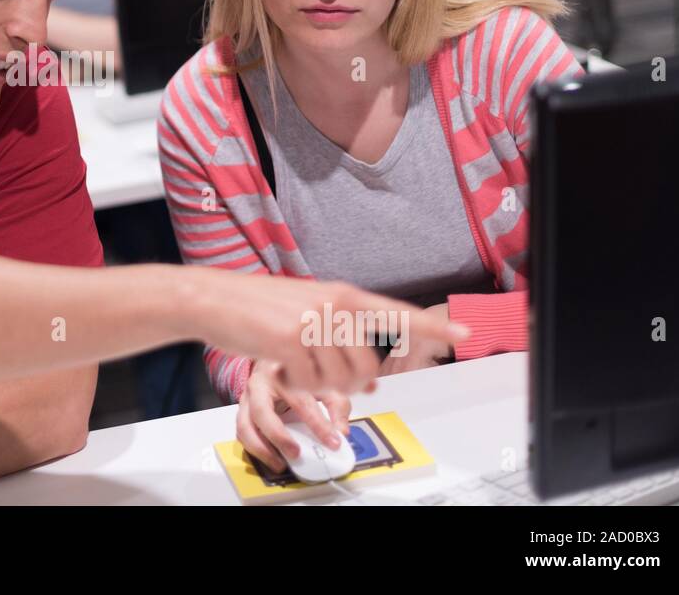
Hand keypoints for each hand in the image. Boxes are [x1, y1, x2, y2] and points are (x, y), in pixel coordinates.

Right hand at [185, 272, 467, 394]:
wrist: (214, 299)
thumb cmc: (259, 308)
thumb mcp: (308, 312)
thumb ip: (343, 338)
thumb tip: (373, 379)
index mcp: (343, 295)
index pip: (397, 313)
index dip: (432, 326)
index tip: (464, 333)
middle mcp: (333, 305)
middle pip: (368, 362)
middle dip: (348, 379)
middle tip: (320, 371)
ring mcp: (313, 321)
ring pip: (341, 376)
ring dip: (320, 383)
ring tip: (296, 363)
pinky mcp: (290, 340)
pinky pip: (310, 382)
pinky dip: (296, 384)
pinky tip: (280, 364)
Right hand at [236, 359, 350, 474]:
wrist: (271, 363)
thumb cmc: (296, 375)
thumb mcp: (320, 383)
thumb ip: (336, 405)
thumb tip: (341, 432)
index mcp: (282, 374)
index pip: (301, 402)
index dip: (319, 425)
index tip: (333, 442)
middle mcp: (260, 384)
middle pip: (262, 411)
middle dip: (279, 436)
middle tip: (296, 453)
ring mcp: (246, 398)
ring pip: (245, 425)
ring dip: (261, 448)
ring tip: (280, 463)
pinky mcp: (241, 411)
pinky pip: (241, 433)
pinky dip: (254, 448)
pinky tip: (270, 457)